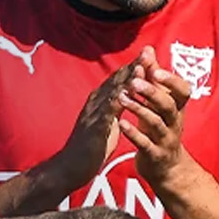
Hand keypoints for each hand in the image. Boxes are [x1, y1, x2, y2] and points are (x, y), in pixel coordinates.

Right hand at [45, 55, 145, 196]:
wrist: (69, 167)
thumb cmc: (89, 148)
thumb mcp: (104, 124)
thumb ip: (114, 109)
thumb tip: (125, 98)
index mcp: (99, 102)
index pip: (118, 80)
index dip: (134, 66)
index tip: (148, 54)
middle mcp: (95, 104)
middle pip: (117, 80)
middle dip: (134, 65)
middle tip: (148, 50)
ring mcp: (94, 114)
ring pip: (113, 92)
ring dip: (128, 78)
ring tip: (142, 65)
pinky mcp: (94, 128)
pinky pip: (108, 113)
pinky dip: (119, 101)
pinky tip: (130, 94)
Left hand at [119, 50, 195, 188]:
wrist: (166, 167)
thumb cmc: (160, 128)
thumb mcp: (159, 103)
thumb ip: (153, 77)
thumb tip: (147, 49)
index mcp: (177, 107)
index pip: (182, 90)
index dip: (170, 80)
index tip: (155, 68)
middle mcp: (175, 122)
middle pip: (168, 104)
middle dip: (152, 91)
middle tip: (134, 80)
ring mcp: (166, 139)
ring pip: (155, 122)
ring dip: (139, 109)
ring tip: (122, 98)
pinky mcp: (155, 155)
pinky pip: (145, 144)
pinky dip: (133, 134)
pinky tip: (120, 124)